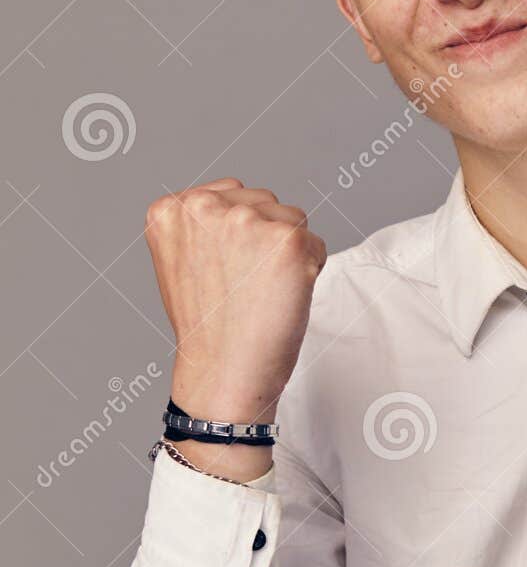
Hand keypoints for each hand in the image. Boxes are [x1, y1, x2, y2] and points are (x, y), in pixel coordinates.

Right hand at [145, 177, 326, 431]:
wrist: (224, 373)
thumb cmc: (208, 326)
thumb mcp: (182, 262)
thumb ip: (202, 225)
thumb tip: (236, 203)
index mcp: (170, 209)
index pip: (231, 194)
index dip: (238, 236)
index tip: (225, 271)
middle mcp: (203, 206)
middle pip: (263, 201)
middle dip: (264, 239)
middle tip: (244, 286)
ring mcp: (245, 220)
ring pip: (291, 218)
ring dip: (287, 253)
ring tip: (260, 291)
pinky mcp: (286, 239)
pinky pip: (316, 243)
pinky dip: (310, 270)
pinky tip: (280, 296)